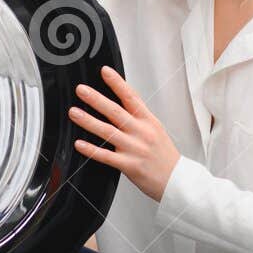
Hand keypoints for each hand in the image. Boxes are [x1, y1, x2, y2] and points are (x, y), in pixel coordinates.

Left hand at [69, 66, 181, 200]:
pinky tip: (80, 144)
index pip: (131, 97)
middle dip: (96, 99)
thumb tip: (120, 104)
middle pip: (116, 112)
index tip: (105, 71)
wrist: (177, 180)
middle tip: (81, 90)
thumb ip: (138, 118)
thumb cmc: (165, 156)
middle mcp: (141, 132)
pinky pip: (106, 156)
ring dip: (88, 121)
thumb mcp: (156, 130)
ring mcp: (135, 149)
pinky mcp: (129, 165)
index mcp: (148, 121)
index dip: (117, 83)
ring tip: (74, 112)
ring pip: (108, 132)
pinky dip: (92, 150)